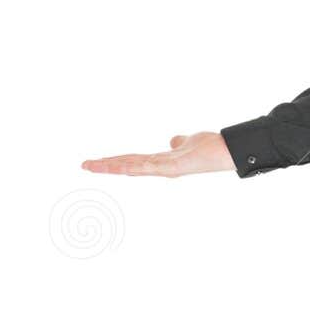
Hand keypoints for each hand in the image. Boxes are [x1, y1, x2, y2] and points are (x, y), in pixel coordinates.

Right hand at [81, 131, 235, 176]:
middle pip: (127, 165)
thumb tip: (173, 141)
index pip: (132, 161)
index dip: (114, 161)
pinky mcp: (174, 167)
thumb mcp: (188, 142)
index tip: (96, 162)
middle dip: (105, 166)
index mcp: (161, 162)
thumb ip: (178, 142)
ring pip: (133, 167)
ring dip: (111, 166)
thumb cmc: (209, 148)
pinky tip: (120, 167)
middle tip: (84, 166)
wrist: (225, 152)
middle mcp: (161, 168)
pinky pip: (149, 167)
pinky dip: (133, 167)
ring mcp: (166, 169)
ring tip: (92, 166)